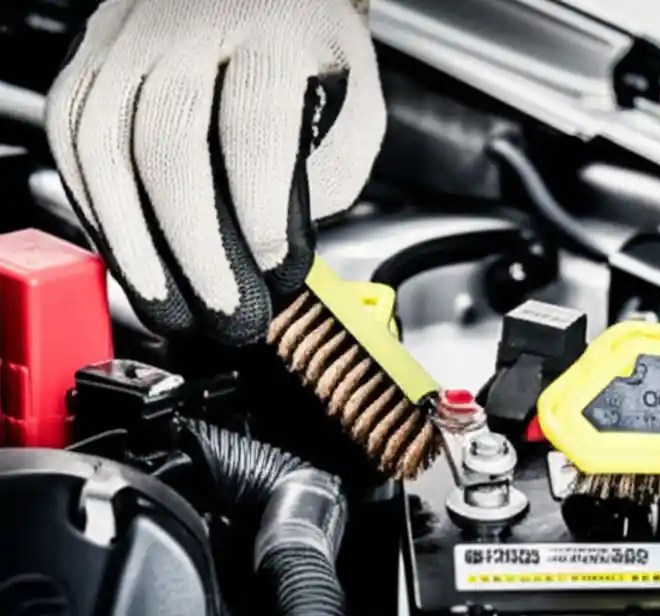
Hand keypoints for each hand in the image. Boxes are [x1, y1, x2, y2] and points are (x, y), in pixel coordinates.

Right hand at [45, 0, 384, 344]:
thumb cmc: (311, 44)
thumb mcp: (355, 98)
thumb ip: (336, 170)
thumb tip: (288, 244)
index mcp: (270, 37)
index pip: (253, 127)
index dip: (258, 210)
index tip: (272, 270)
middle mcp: (188, 30)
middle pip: (170, 143)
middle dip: (194, 246)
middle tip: (220, 310)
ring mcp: (129, 41)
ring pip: (105, 144)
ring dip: (132, 242)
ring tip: (164, 302)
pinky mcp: (91, 59)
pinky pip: (73, 138)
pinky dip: (94, 206)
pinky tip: (126, 253)